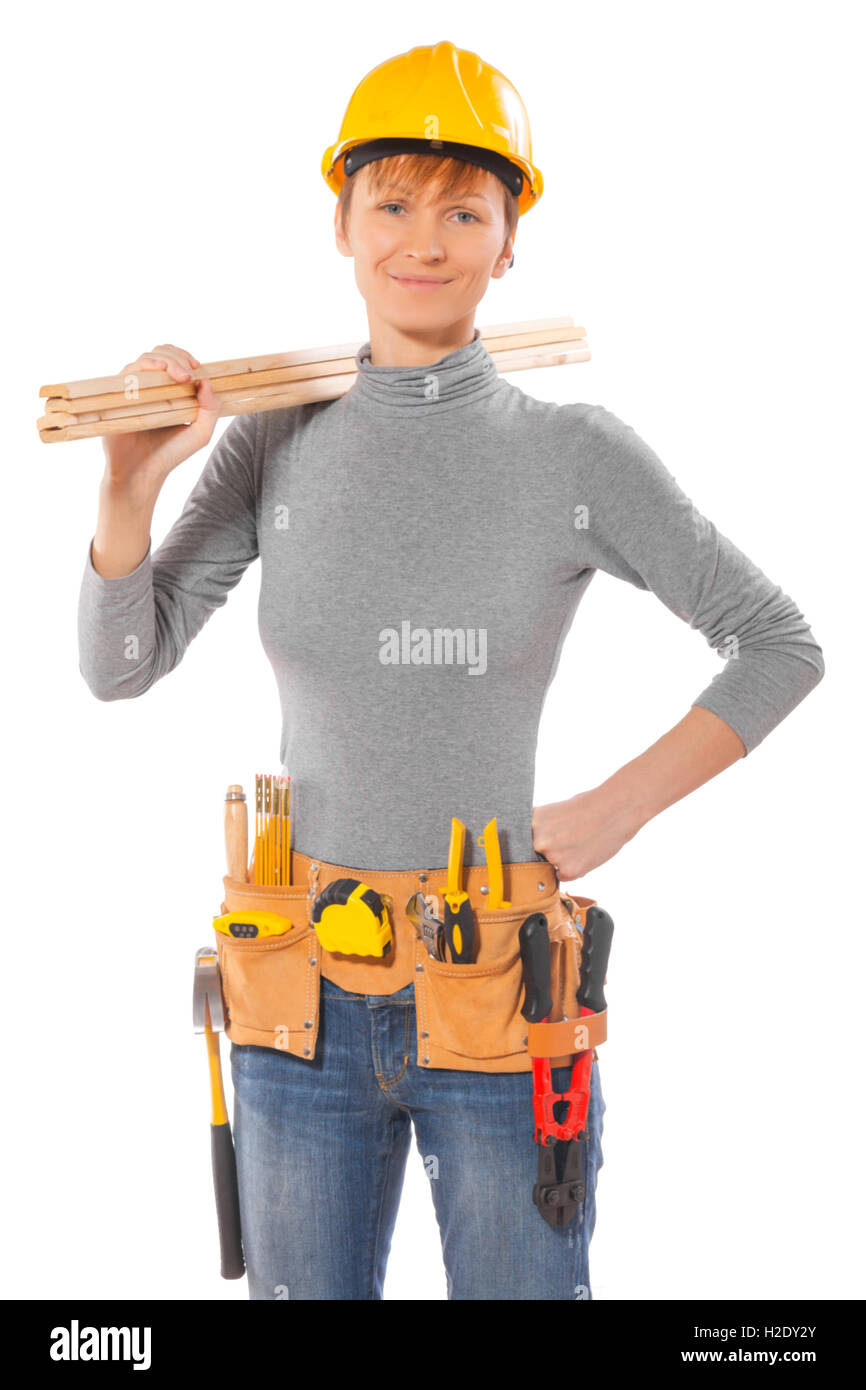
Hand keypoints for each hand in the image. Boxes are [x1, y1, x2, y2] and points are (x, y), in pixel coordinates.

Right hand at [102, 344, 222, 497]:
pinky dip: (144, 368)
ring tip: (180, 375)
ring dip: (164, 360)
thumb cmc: (170, 453)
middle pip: (160, 353)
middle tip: (188, 374)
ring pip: (145, 359)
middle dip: (177, 357)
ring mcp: (133, 390)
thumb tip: (208, 381)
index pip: (174, 360)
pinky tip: (159, 372)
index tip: (196, 368)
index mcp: (168, 390)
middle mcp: (150, 387)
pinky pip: (127, 373)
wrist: (142, 472)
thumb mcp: (200, 433)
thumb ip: (211, 409)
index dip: (185, 357)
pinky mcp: (118, 397)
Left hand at [531, 787, 644, 881]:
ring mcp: (553, 857)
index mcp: (531, 823)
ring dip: (559, 862)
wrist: (616, 809)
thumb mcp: (553, 813)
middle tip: (565, 842)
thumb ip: (539, 829)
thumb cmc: (588, 807)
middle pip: (532, 857)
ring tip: (577, 844)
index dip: (528, 847)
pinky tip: (584, 852)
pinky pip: (562, 876)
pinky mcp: (569, 870)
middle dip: (544, 855)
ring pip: (547, 868)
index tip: (537, 845)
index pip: (518, 844)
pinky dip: (572, 869)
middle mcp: (538, 841)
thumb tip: (529, 846)